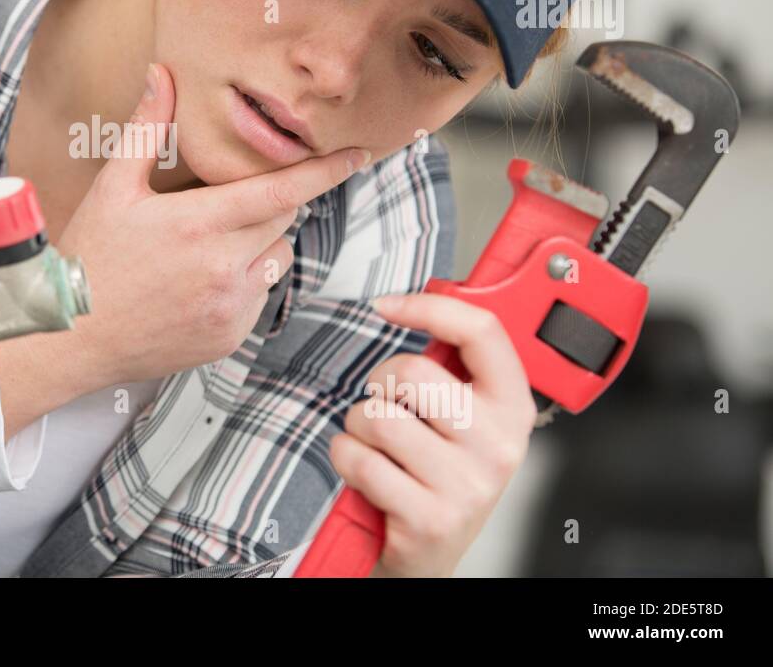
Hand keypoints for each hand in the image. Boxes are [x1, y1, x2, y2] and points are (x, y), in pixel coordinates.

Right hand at [57, 62, 368, 387]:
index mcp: (198, 224)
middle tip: (225, 204)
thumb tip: (162, 73)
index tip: (357, 154)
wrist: (72, 335)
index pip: (282, 191)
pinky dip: (247, 281)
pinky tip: (201, 281)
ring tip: (206, 246)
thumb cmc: (91, 256)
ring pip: (278, 257)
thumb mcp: (113, 187)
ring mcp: (230, 307)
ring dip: (260, 243)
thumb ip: (147, 128)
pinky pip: (262, 295)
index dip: (325, 170)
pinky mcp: (231, 335)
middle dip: (269, 202)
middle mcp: (223, 268)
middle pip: (283, 219)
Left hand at [329, 292, 538, 576]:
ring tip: (379, 447)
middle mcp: (498, 445)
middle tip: (388, 407)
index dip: (428, 307)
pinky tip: (367, 473)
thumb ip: (452, 367)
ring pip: (378, 416)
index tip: (388, 305)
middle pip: (412, 371)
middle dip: (380, 383)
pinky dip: (347, 459)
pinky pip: (360, 459)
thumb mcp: (464, 418)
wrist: (430, 555)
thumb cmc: (440, 475)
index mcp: (512, 407)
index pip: (482, 331)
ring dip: (360, 427)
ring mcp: (467, 484)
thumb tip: (416, 303)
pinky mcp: (431, 517)